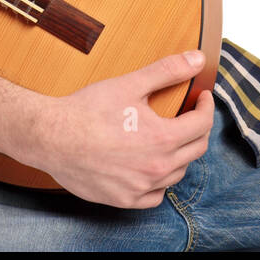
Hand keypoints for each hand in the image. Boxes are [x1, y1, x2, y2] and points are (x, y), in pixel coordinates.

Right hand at [32, 51, 213, 207]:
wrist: (53, 136)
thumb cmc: (88, 110)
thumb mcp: (131, 84)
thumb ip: (168, 71)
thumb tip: (198, 59)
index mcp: (162, 138)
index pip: (202, 125)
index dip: (206, 107)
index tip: (202, 96)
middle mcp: (156, 168)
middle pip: (195, 150)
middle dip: (198, 129)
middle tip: (190, 114)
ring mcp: (140, 188)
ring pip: (177, 174)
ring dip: (181, 154)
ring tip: (170, 137)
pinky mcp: (124, 200)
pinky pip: (155, 196)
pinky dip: (159, 182)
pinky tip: (151, 166)